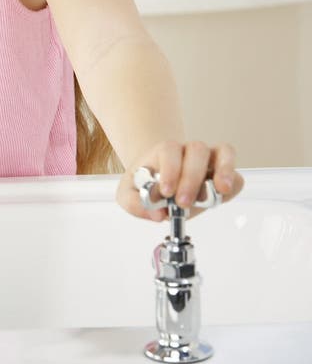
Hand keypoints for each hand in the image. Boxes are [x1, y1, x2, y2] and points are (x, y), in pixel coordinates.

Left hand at [116, 140, 244, 221]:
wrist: (158, 179)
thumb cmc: (146, 184)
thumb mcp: (129, 193)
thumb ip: (134, 203)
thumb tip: (157, 214)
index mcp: (164, 151)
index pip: (170, 150)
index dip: (170, 169)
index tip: (166, 191)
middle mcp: (188, 151)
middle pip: (197, 150)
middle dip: (192, 177)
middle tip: (183, 202)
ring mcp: (209, 160)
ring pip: (222, 152)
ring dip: (222, 171)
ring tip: (220, 190)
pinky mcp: (223, 173)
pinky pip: (234, 169)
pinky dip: (234, 178)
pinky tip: (225, 192)